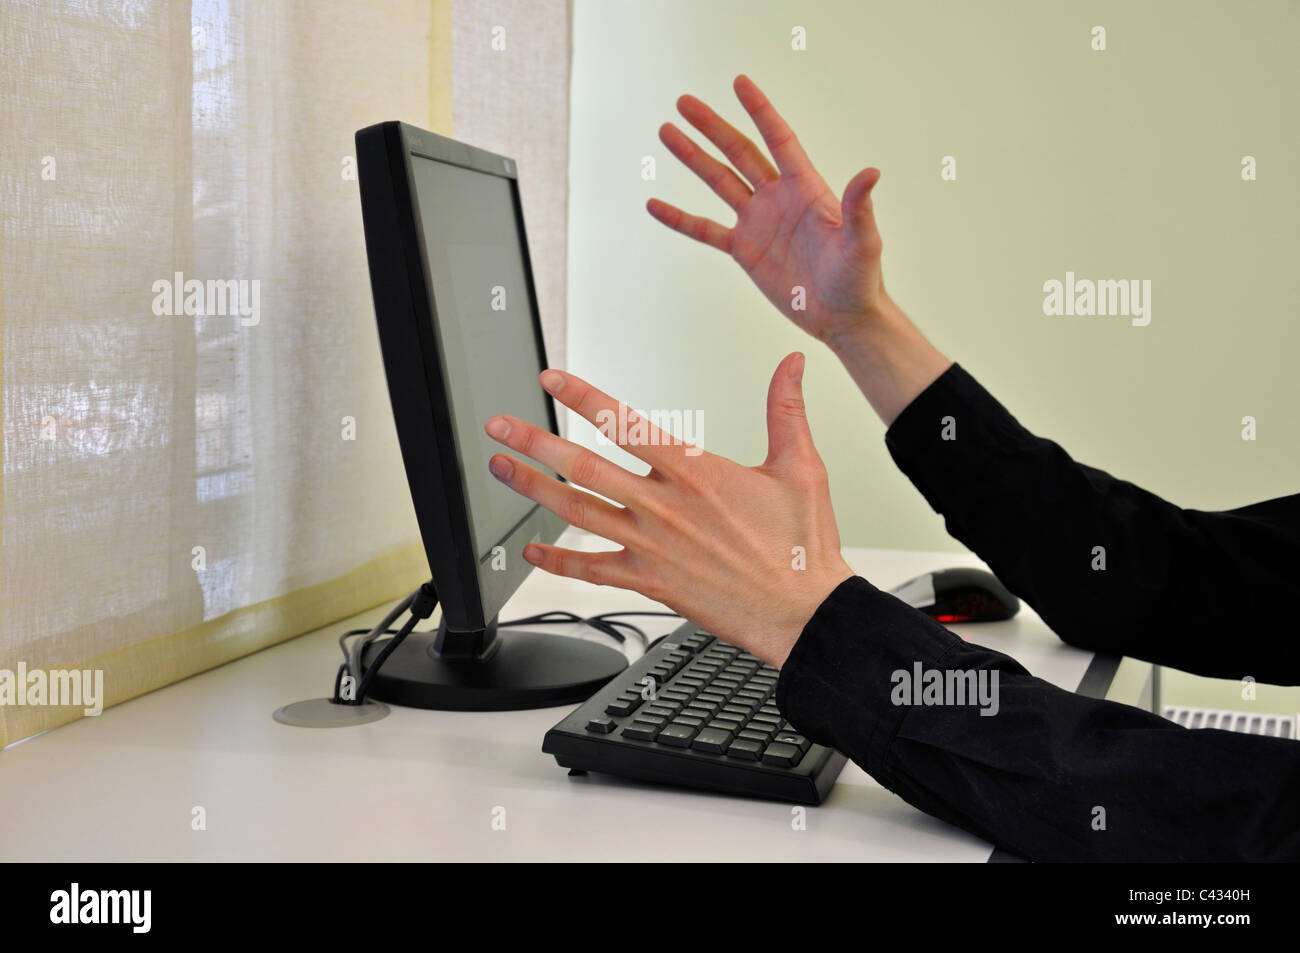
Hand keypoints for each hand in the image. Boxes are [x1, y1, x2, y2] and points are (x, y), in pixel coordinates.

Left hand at [484, 353, 854, 667]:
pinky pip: (592, 570)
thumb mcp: (800, 467)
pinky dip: (558, 561)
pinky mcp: (651, 583)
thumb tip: (793, 363)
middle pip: (584, 467)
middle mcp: (664, 508)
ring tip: (501, 468)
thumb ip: (786, 409)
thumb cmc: (802, 546)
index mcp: (695, 472)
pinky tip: (532, 551)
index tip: (552, 379)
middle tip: (500, 425)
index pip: (625, 423)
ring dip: (533, 489)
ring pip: (578, 512)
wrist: (802, 613)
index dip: (583, 397)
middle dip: (535, 442)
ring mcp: (652, 547)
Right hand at [648, 74, 885, 343]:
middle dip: (712, 126)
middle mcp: (778, 198)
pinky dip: (680, 218)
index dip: (759, 111)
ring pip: (719, 181)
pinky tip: (655, 205)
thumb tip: (871, 172)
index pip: (778, 139)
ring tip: (667, 132)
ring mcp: (758, 222)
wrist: (841, 317)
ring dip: (693, 158)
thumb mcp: (862, 241)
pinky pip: (706, 230)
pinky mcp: (744, 250)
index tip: (739, 83)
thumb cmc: (859, 278)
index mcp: (805, 188)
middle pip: (739, 152)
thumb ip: (858, 207)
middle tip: (684, 102)